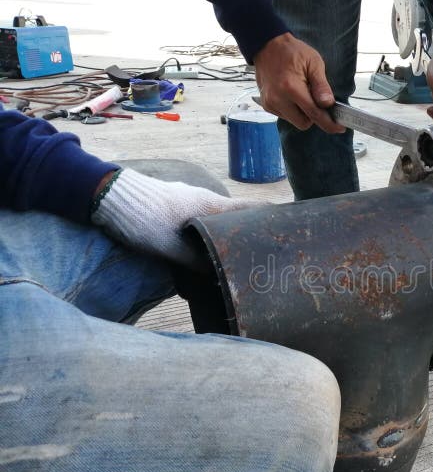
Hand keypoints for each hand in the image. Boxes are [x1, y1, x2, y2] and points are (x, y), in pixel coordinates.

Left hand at [91, 169, 255, 269]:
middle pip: (236, 213)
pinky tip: (202, 246)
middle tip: (261, 250)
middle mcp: (203, 198)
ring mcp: (188, 198)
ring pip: (217, 216)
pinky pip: (200, 216)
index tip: (288, 228)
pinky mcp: (173, 203)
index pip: (251, 208)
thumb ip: (196, 262)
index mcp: (210, 204)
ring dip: (226, 231)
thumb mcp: (170, 247)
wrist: (105, 195)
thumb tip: (219, 276)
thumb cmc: (141, 218)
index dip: (271, 216)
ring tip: (233, 253)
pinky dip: (208, 229)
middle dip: (250, 229)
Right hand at [253, 33, 344, 133]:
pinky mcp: (267, 105)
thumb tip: (328, 104)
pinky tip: (292, 95)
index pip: (314, 114)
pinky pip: (286, 116)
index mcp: (291, 88)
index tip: (339, 128)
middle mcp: (278, 99)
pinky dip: (293, 110)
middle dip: (314, 116)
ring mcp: (271, 103)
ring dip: (303, 113)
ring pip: (295, 121)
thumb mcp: (313, 63)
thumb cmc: (292, 52)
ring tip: (302, 93)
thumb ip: (321, 85)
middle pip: (304, 123)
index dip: (328, 123)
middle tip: (317, 100)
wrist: (267, 46)